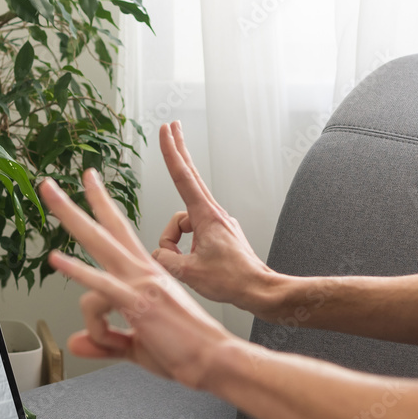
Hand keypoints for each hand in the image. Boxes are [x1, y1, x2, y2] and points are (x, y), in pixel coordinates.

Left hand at [40, 169, 233, 389]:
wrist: (212, 359)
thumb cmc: (185, 352)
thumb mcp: (135, 347)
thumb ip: (102, 343)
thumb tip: (75, 342)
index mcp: (147, 275)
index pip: (120, 233)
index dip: (103, 208)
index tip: (90, 184)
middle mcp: (143, 272)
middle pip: (107, 226)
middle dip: (82, 200)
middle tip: (52, 183)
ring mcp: (140, 283)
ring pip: (98, 241)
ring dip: (71, 215)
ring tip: (48, 193)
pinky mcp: (138, 302)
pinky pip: (101, 284)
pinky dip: (77, 272)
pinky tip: (55, 259)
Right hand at [152, 121, 280, 314]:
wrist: (259, 291)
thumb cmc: (231, 281)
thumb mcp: (188, 272)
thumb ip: (165, 258)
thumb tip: (158, 253)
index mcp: (205, 216)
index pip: (183, 177)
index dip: (171, 152)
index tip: (166, 131)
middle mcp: (212, 215)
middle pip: (189, 179)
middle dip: (178, 153)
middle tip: (170, 127)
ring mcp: (216, 225)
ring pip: (182, 223)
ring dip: (173, 242)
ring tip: (183, 266)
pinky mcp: (218, 236)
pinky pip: (191, 235)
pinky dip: (183, 249)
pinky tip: (190, 266)